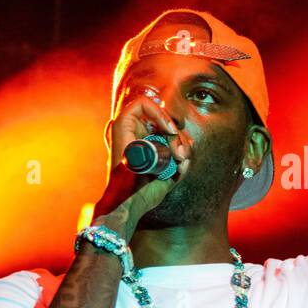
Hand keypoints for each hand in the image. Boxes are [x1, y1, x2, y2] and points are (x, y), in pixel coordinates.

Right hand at [92, 89, 192, 235]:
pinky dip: (159, 113)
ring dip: (172, 129)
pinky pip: (141, 104)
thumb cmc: (145, 194)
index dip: (177, 134)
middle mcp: (132, 135)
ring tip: (177, 152)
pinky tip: (169, 131)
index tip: (184, 150)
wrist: (130, 203)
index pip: (164, 129)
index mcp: (141, 145)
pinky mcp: (119, 125)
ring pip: (157, 113)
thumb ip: (179, 160)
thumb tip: (188, 145)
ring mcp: (125, 129)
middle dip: (179, 136)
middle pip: (164, 121)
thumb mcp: (170, 176)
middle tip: (182, 154)